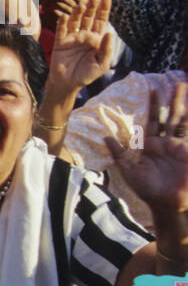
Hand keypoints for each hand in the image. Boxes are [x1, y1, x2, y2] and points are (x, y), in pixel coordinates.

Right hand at [48, 0, 113, 93]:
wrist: (68, 83)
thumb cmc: (87, 75)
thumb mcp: (102, 64)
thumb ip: (106, 49)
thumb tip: (110, 33)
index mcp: (96, 39)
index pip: (101, 21)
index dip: (104, 10)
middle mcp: (84, 35)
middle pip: (88, 18)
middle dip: (91, 8)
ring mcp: (72, 38)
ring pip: (75, 21)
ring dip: (77, 13)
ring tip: (80, 6)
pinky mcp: (60, 42)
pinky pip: (61, 30)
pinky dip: (62, 23)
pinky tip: (64, 16)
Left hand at [107, 83, 187, 212]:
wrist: (167, 203)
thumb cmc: (147, 189)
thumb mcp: (129, 170)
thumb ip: (119, 153)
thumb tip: (105, 136)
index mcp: (151, 144)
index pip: (153, 120)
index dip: (153, 105)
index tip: (153, 89)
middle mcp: (167, 142)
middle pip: (170, 115)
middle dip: (173, 100)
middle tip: (176, 82)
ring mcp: (180, 146)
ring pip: (182, 120)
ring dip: (184, 105)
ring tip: (185, 88)